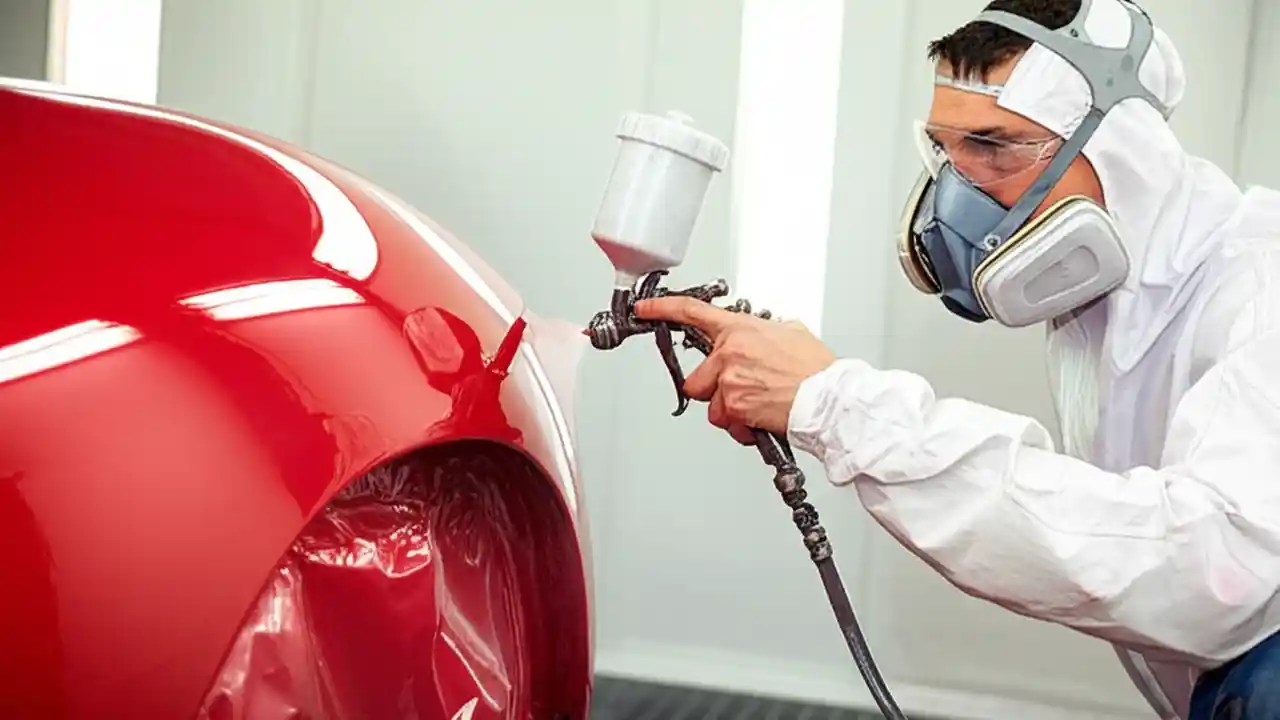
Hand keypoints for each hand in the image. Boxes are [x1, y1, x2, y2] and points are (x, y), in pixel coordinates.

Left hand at [634, 296, 835, 441]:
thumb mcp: (791, 334)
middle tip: (739, 391)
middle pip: (696, 378)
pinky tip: (761, 419)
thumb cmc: (816, 370)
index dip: (663, 309)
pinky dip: (741, 428)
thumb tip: (761, 337)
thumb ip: (765, 333)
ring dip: (730, 411)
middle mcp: (730, 353)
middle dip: (712, 390)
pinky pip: (726, 423)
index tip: (645, 309)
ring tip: (758, 406)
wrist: (829, 398)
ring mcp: (729, 381)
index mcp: (741, 329)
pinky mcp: (734, 407)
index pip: (693, 312)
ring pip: (711, 405)